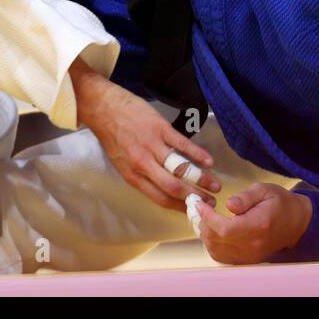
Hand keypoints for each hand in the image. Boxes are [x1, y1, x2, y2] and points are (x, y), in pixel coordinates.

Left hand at [71, 63, 220, 211]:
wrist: (102, 107)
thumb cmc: (112, 135)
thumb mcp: (121, 163)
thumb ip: (141, 176)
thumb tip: (162, 188)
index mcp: (133, 176)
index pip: (160, 199)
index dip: (181, 207)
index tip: (194, 211)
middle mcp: (143, 165)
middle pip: (174, 188)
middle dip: (195, 197)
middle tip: (211, 201)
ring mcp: (153, 146)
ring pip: (181, 168)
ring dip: (201, 179)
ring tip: (215, 185)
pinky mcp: (160, 128)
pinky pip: (183, 144)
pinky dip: (198, 154)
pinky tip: (209, 161)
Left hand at [192, 183, 312, 263]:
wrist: (296, 224)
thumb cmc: (280, 203)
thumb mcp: (264, 190)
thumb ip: (245, 197)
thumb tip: (229, 204)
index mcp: (258, 226)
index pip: (224, 228)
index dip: (207, 217)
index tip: (199, 204)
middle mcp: (253, 245)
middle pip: (217, 240)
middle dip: (203, 223)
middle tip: (200, 208)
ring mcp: (250, 256)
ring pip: (215, 250)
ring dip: (205, 234)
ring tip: (205, 218)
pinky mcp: (247, 260)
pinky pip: (221, 256)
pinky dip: (212, 244)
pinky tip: (213, 230)